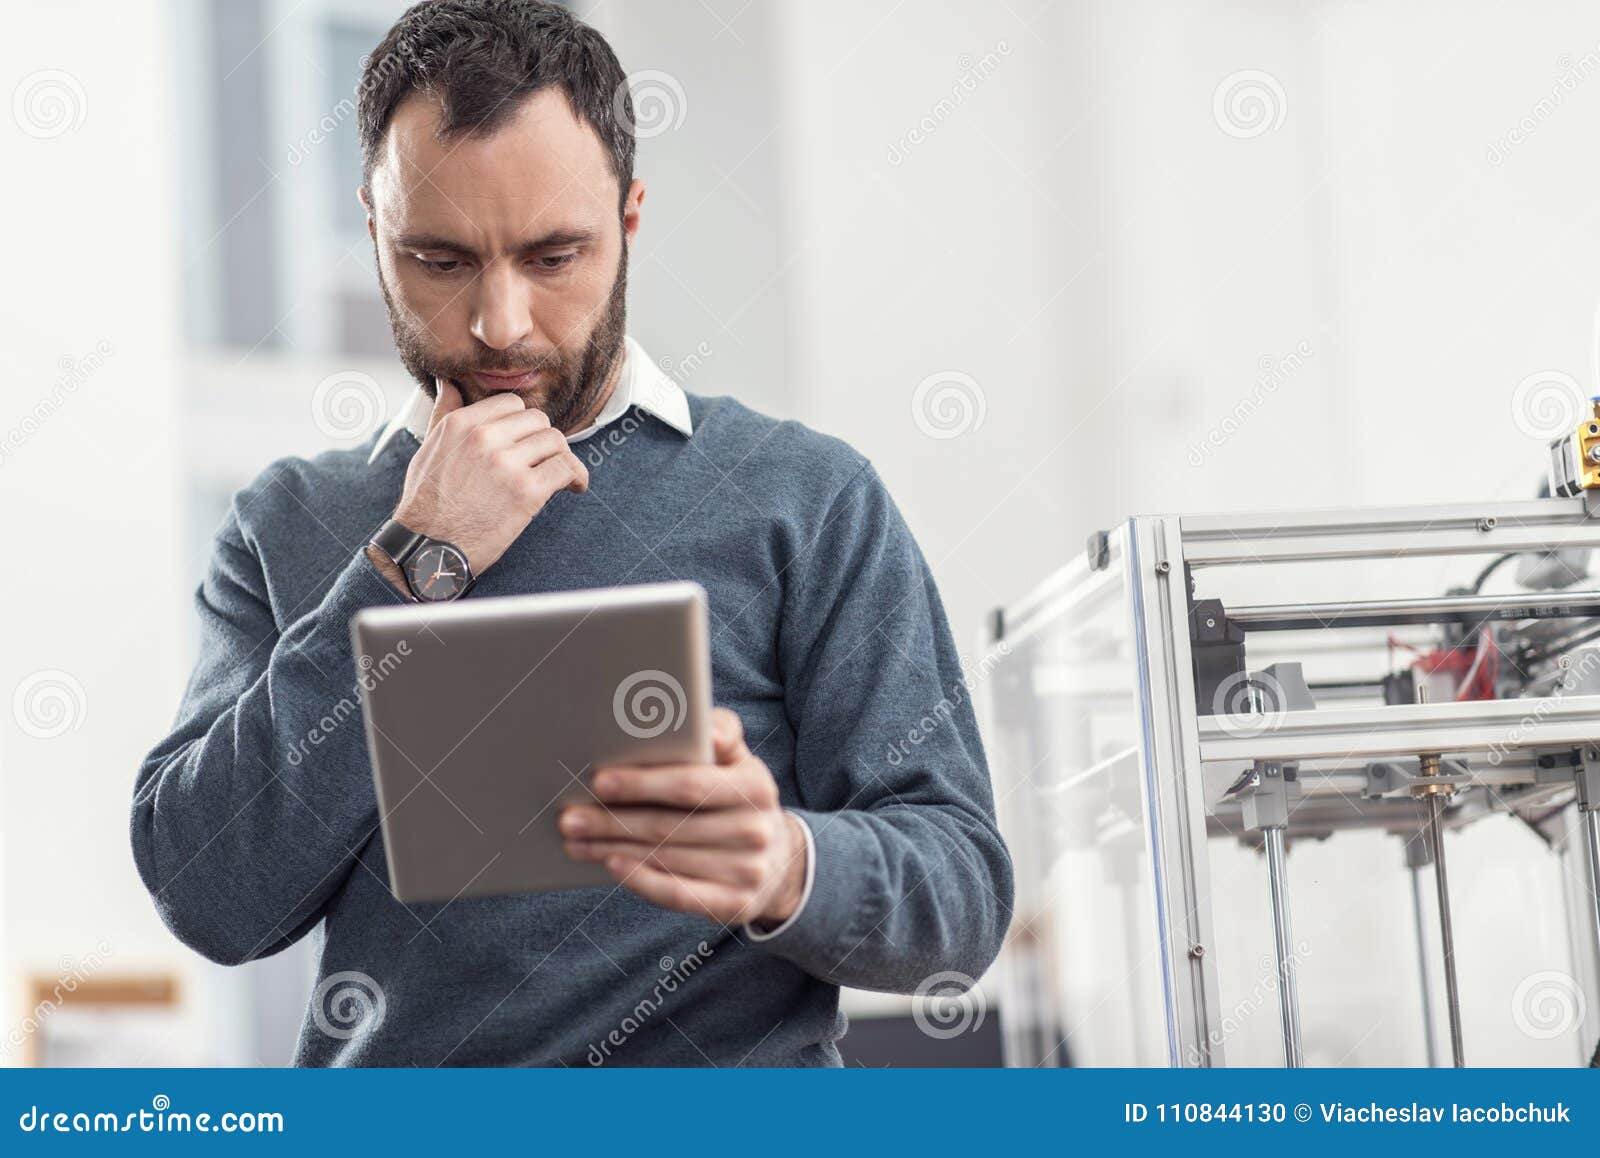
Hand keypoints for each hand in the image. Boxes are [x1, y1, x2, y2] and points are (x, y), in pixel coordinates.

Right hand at [391, 378, 589, 575]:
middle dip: (544, 440)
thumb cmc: (427, 503)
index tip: (527, 440)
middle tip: (545, 460)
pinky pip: (565, 469)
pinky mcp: (526, 491)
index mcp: (461, 424)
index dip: (524, 423)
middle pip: (538, 420)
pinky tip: (574, 487)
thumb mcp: (428, 449)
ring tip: (561, 474)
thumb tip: (450, 383)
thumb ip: (445, 413)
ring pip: (556, 441)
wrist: (428, 549)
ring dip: (562, 458)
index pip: (512, 403)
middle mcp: (484, 438)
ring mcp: (506, 463)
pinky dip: (576, 477)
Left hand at [559, 708, 808, 927]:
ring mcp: (748, 871)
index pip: (690, 785)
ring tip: (576, 839)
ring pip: (665, 859)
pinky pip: (679, 895)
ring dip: (612, 849)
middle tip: (569, 817)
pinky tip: (611, 865)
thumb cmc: (739, 797)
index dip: (642, 783)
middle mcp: (756, 830)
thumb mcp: (739, 761)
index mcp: (755, 785)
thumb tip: (704, 728)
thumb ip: (720, 733)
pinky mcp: (736, 905)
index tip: (598, 780)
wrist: (780, 859)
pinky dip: (641, 881)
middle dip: (612, 820)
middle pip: (668, 826)